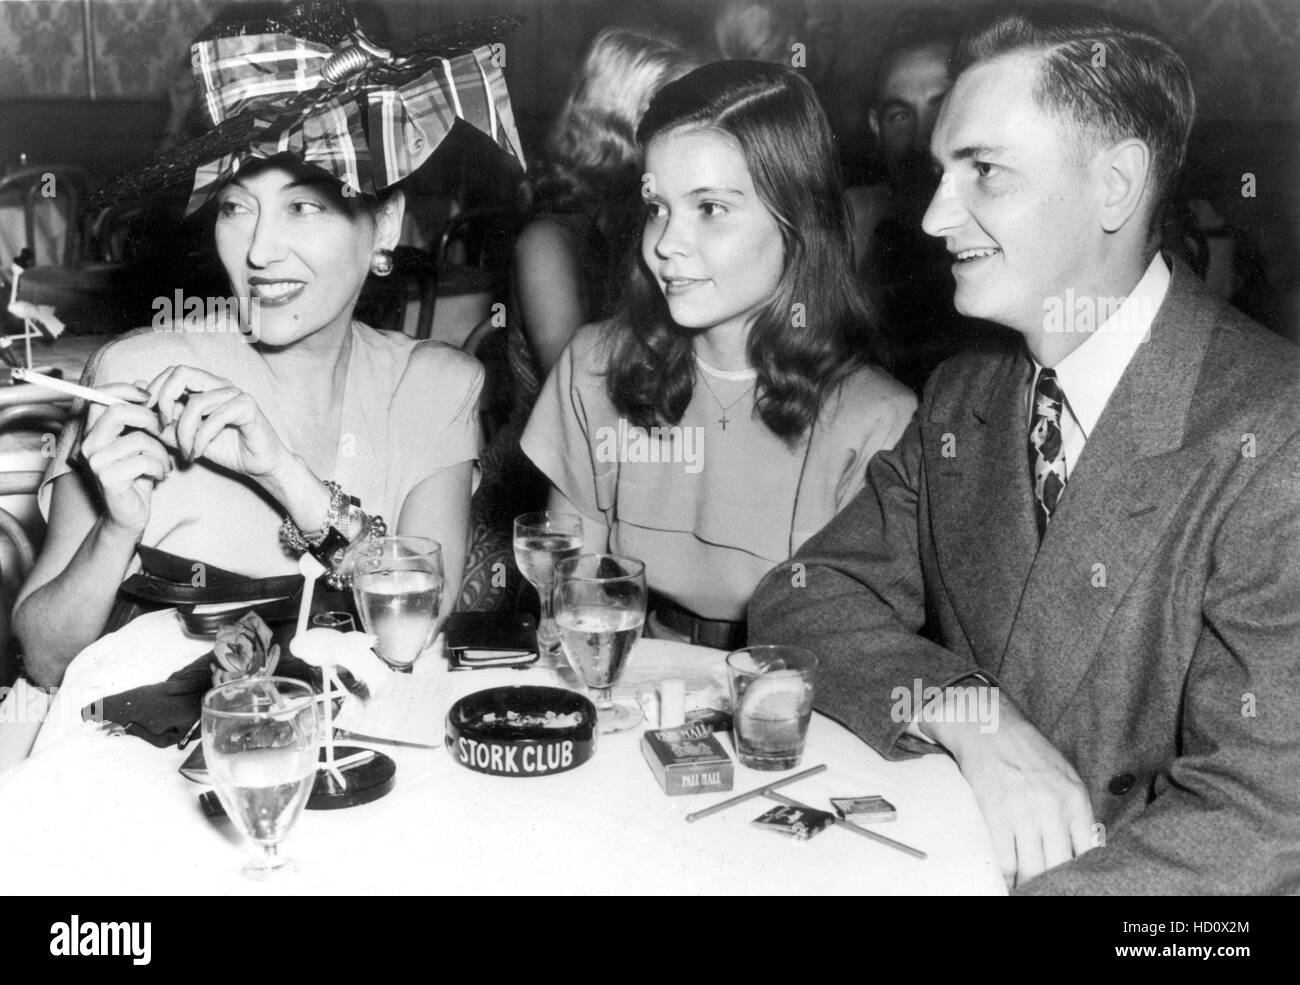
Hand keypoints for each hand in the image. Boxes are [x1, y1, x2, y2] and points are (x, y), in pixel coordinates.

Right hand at [80, 382, 171, 536]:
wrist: (130, 514)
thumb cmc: (138, 475)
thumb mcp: (140, 441)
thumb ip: (138, 416)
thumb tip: (143, 385)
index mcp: (93, 431)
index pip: (100, 397)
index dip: (126, 390)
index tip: (150, 398)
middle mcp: (88, 444)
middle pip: (118, 412)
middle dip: (150, 419)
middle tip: (165, 432)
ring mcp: (95, 461)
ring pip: (138, 439)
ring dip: (161, 451)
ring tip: (164, 463)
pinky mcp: (108, 478)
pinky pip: (143, 460)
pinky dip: (159, 467)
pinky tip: (160, 476)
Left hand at [145, 365, 290, 480]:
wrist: (259, 465)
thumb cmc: (225, 448)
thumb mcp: (184, 437)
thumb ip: (162, 421)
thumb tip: (136, 397)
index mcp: (205, 386)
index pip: (173, 372)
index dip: (155, 391)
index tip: (150, 418)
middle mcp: (220, 384)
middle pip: (181, 372)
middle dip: (164, 400)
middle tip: (162, 427)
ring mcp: (235, 394)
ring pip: (195, 402)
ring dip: (184, 432)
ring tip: (185, 452)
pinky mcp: (248, 407)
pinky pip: (215, 417)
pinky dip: (200, 439)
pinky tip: (197, 453)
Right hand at [924, 690, 1094, 888]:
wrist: (988, 725)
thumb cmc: (1025, 751)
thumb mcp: (1063, 777)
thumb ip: (1074, 812)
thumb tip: (1081, 850)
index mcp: (1075, 798)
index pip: (1087, 854)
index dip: (1076, 874)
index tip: (1065, 881)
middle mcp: (1053, 807)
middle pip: (1059, 867)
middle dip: (1050, 882)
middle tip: (1042, 885)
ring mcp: (1023, 811)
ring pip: (1032, 870)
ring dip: (1027, 883)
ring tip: (1024, 885)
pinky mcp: (995, 813)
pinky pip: (1004, 861)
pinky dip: (1005, 876)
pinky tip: (1006, 876)